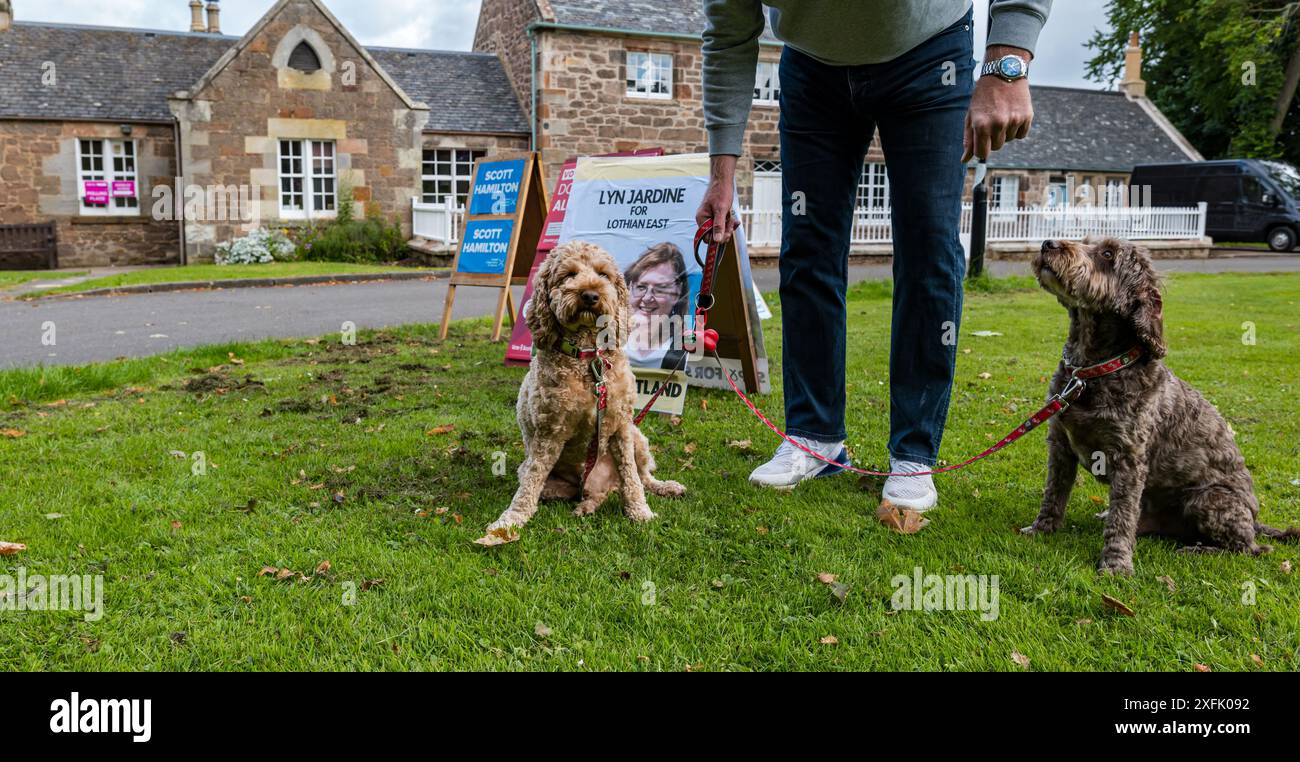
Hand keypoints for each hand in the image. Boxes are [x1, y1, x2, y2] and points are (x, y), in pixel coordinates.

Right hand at [696, 155, 740, 243]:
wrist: (723, 180)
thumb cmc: (721, 192)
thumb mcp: (721, 210)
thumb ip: (718, 226)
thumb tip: (717, 241)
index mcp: (701, 219)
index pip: (706, 237)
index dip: (717, 238)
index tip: (727, 233)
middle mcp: (704, 219)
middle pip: (713, 235)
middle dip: (724, 232)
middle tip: (732, 225)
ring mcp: (710, 217)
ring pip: (719, 230)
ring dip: (728, 227)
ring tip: (734, 220)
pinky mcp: (716, 215)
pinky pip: (722, 224)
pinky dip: (729, 223)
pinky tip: (735, 220)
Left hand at [962, 46, 1034, 162]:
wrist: (1004, 72)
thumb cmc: (983, 95)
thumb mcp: (971, 115)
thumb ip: (969, 139)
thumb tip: (964, 160)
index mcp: (981, 125)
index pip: (982, 153)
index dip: (981, 149)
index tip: (982, 142)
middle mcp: (998, 124)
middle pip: (997, 147)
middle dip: (993, 138)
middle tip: (992, 121)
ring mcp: (1014, 120)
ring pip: (1009, 140)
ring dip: (1005, 132)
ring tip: (1002, 113)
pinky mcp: (1027, 116)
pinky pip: (1021, 134)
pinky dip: (1017, 128)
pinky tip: (1013, 114)